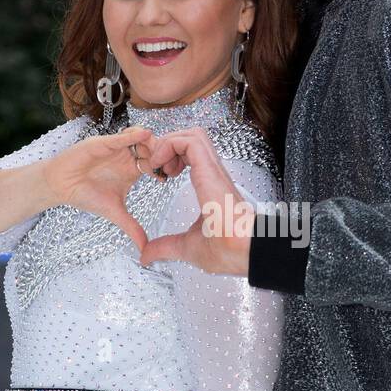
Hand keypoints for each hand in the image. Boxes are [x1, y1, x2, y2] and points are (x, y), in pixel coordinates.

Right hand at [41, 126, 158, 251]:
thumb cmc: (86, 196)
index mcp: (133, 169)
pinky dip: (132, 135)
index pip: (157, 162)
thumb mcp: (115, 213)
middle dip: (163, 152)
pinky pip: (120, 137)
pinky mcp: (102, 143)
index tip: (169, 176)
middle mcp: (127, 156)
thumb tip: (145, 249)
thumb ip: (132, 228)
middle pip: (153, 146)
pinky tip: (142, 136)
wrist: (61, 187)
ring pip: (140, 136)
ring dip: (150, 141)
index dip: (165, 166)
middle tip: (166, 163)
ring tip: (155, 153)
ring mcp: (116, 147)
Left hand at [138, 126, 253, 275]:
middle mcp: (212, 174)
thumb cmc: (227, 249)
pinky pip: (189, 141)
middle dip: (166, 145)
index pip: (191, 155)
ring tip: (157, 164)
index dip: (170, 157)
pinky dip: (170, 145)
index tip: (158, 176)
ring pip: (191, 134)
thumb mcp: (186, 247)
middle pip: (190, 138)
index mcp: (209, 186)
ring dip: (168, 143)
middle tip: (154, 166)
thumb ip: (165, 247)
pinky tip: (160, 165)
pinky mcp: (210, 170)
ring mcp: (213, 170)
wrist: (242, 251)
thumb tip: (147, 256)